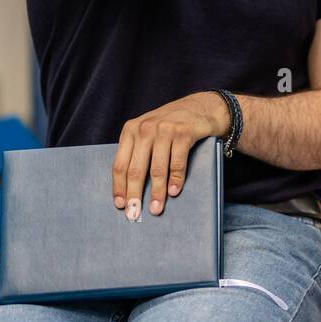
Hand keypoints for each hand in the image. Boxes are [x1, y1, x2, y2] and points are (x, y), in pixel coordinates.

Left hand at [112, 91, 230, 219]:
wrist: (201, 107)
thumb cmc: (171, 126)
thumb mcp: (149, 132)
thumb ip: (138, 152)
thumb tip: (129, 188)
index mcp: (131, 130)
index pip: (120, 164)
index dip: (119, 187)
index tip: (120, 205)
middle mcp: (145, 128)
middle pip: (136, 169)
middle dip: (135, 195)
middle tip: (134, 214)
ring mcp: (164, 130)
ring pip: (157, 169)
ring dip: (157, 192)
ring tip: (156, 209)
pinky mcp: (183, 132)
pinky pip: (177, 162)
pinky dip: (176, 179)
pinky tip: (174, 192)